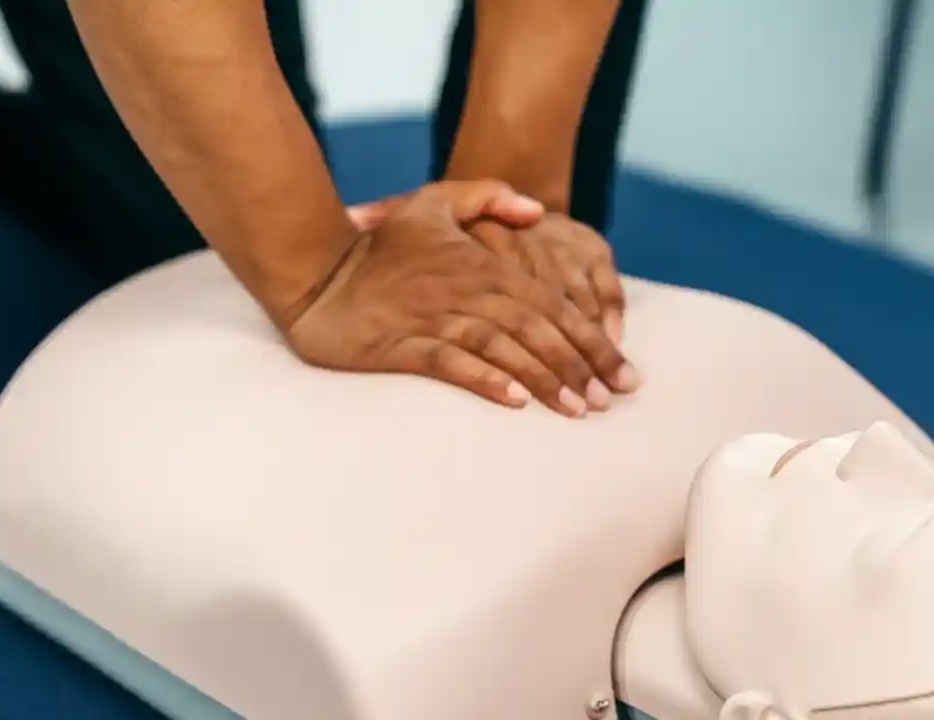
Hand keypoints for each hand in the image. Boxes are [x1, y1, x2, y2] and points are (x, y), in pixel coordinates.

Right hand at [289, 181, 641, 417]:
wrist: (314, 271)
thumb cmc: (379, 243)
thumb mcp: (433, 202)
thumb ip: (489, 195)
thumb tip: (539, 211)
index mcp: (481, 263)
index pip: (551, 303)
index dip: (590, 338)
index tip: (619, 371)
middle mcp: (464, 291)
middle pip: (536, 329)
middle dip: (579, 365)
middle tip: (610, 400)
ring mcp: (432, 319)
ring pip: (502, 348)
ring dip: (543, 379)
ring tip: (576, 410)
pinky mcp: (400, 348)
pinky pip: (450, 364)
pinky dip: (485, 380)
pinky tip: (515, 400)